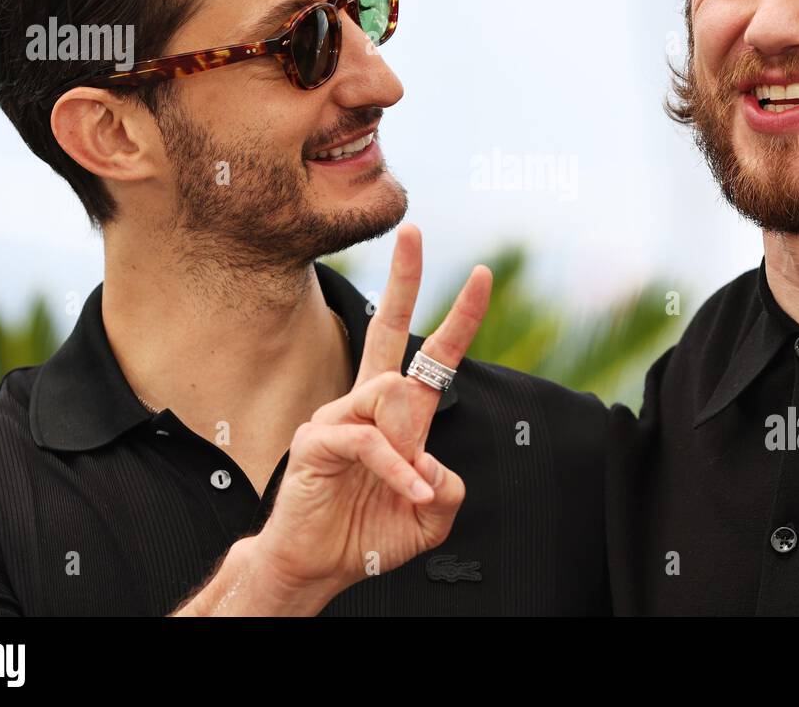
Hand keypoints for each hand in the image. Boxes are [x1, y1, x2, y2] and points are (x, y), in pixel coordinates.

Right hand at [247, 223, 491, 609]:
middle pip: (387, 328)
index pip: (433, 356)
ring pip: (389, 393)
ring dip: (410, 452)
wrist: (317, 567)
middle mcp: (369, 406)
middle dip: (405, 278)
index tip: (482, 275)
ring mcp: (339, 416)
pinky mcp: (317, 438)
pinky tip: (406, 491)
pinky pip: (368, 438)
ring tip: (408, 492)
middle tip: (414, 231)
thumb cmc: (367, 534)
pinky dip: (394, 470)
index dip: (460, 317)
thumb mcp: (429, 516)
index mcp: (401, 417)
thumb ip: (447, 488)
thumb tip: (433, 462)